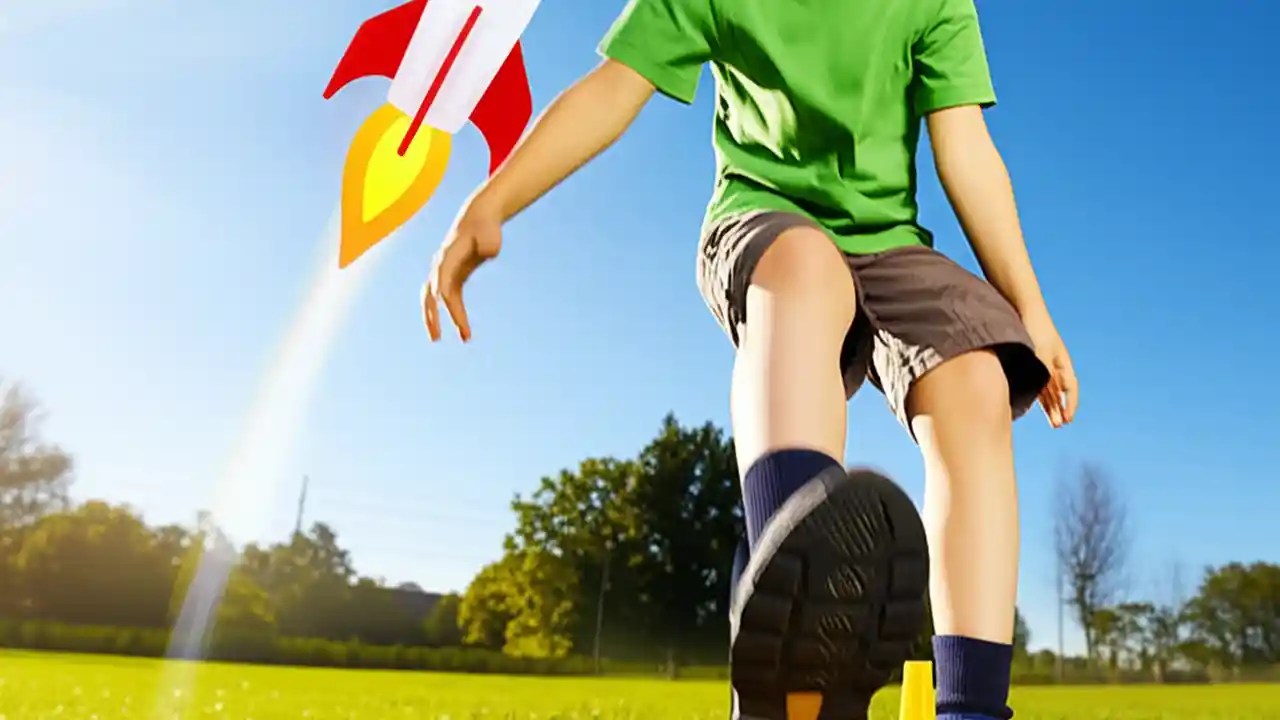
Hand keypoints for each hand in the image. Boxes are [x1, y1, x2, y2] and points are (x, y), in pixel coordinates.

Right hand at [422, 196, 502, 341]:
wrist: (479, 218)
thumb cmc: (486, 228)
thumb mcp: (490, 235)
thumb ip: (489, 243)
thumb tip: (489, 252)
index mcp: (447, 259)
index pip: (444, 290)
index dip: (451, 310)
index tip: (462, 328)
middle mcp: (440, 266)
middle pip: (430, 296)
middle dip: (432, 317)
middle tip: (436, 339)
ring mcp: (443, 270)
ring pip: (430, 298)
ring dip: (431, 317)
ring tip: (435, 338)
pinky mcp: (451, 275)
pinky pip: (445, 297)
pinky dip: (450, 311)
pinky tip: (461, 327)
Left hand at [1023, 311, 1077, 427]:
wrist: (1021, 308)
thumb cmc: (1034, 328)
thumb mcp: (1040, 352)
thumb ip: (1045, 371)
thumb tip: (1049, 389)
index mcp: (1062, 361)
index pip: (1071, 386)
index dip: (1070, 403)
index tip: (1068, 418)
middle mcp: (1054, 364)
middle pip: (1060, 391)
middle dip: (1060, 409)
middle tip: (1059, 426)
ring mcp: (1042, 363)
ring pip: (1049, 389)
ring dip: (1050, 406)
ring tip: (1052, 423)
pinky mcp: (1029, 362)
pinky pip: (1037, 383)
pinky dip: (1038, 395)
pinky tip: (1034, 406)